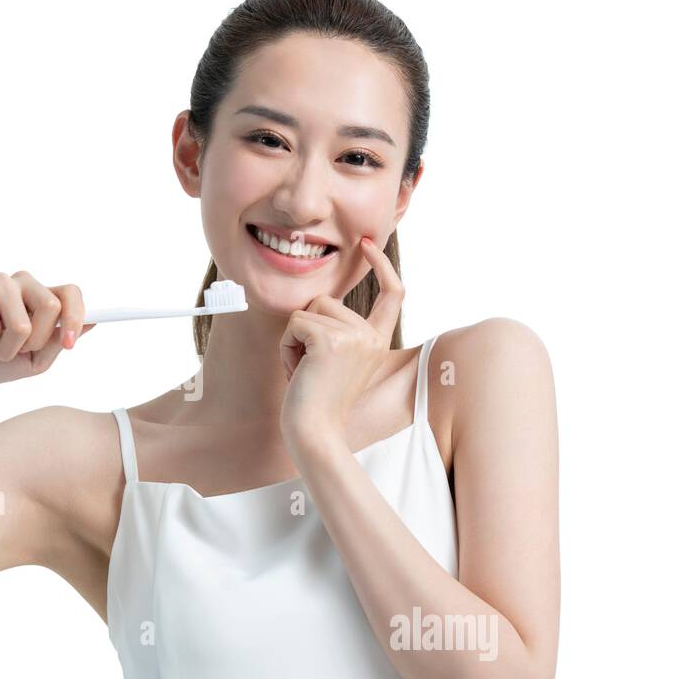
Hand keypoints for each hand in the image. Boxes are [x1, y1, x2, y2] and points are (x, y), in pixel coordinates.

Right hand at [0, 271, 96, 389]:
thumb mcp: (33, 361)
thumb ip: (57, 342)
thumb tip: (92, 322)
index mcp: (41, 298)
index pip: (71, 293)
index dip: (75, 317)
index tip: (67, 344)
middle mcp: (24, 284)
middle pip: (51, 306)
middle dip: (34, 342)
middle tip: (14, 350)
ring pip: (22, 323)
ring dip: (6, 349)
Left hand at [278, 236, 403, 447]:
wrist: (315, 433)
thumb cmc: (317, 402)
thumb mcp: (336, 361)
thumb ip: (338, 332)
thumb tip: (317, 301)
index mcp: (377, 341)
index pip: (393, 294)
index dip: (382, 266)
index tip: (367, 244)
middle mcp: (371, 336)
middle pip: (326, 300)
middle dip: (306, 329)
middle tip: (310, 369)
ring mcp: (354, 337)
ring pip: (308, 309)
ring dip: (294, 339)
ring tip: (304, 371)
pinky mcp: (330, 340)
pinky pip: (294, 323)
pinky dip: (286, 347)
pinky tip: (296, 372)